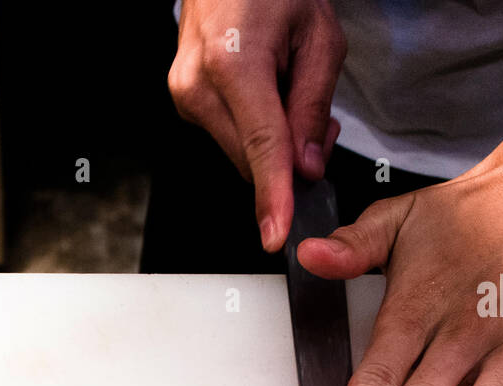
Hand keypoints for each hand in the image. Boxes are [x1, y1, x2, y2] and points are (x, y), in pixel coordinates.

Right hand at [168, 0, 345, 250]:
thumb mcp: (319, 35)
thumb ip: (314, 106)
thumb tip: (307, 166)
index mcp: (234, 63)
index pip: (260, 148)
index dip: (272, 197)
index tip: (275, 234)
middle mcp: (198, 84)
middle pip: (251, 159)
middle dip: (289, 158)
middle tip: (318, 124)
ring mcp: (184, 93)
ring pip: (239, 153)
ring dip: (272, 143)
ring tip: (289, 92)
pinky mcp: (183, 100)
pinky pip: (227, 136)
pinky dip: (253, 129)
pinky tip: (265, 95)